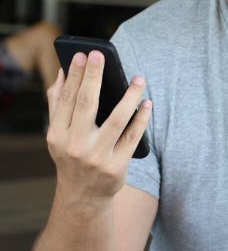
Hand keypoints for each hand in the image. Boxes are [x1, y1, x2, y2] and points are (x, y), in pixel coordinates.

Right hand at [45, 50, 151, 209]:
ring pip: (116, 119)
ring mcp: (96, 156)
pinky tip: (147, 102)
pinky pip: (133, 137)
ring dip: (129, 96)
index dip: (74, 76)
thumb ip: (57, 104)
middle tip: (101, 55)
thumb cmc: (72, 155)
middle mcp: (74, 146)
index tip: (82, 54)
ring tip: (139, 78)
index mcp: (57, 135)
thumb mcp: (59, 134)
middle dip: (93, 77)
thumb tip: (60, 72)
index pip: (66, 99)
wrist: (82, 196)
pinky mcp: (116, 166)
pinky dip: (142, 118)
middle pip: (86, 104)